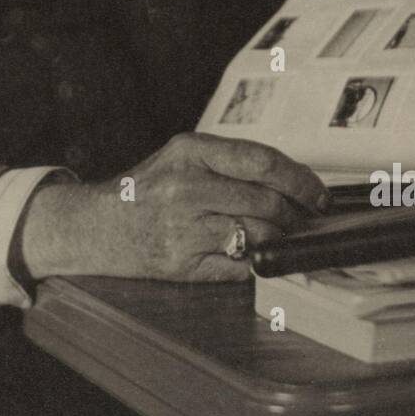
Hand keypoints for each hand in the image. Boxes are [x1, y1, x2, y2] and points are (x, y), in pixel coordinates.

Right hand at [20, 133, 327, 283]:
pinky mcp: (183, 263)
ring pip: (257, 234)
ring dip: (281, 238)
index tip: (318, 192)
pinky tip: (256, 254)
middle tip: (308, 219)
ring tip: (284, 236)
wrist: (97, 226)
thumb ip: (229, 163)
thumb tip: (292, 182)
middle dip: (296, 214)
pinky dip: (256, 261)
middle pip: (266, 201)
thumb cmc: (146, 191)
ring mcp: (183, 227)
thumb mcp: (181, 158)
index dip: (300, 179)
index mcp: (189, 151)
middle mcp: (185, 186)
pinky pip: (239, 264)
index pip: (261, 161)